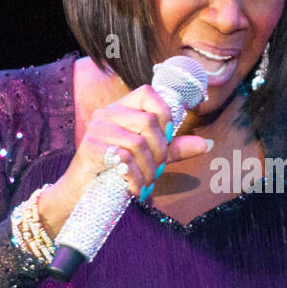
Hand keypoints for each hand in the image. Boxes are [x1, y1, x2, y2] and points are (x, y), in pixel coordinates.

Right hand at [61, 84, 210, 201]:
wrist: (81, 194)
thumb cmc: (116, 172)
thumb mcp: (149, 157)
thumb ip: (174, 149)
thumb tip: (206, 144)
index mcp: (121, 109)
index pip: (148, 93)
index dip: (164, 113)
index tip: (168, 138)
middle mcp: (106, 114)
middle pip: (147, 122)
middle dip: (160, 151)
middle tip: (157, 171)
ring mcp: (95, 130)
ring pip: (137, 143)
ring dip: (149, 169)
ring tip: (146, 183)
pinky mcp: (89, 149)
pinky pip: (123, 159)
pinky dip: (135, 179)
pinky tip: (134, 189)